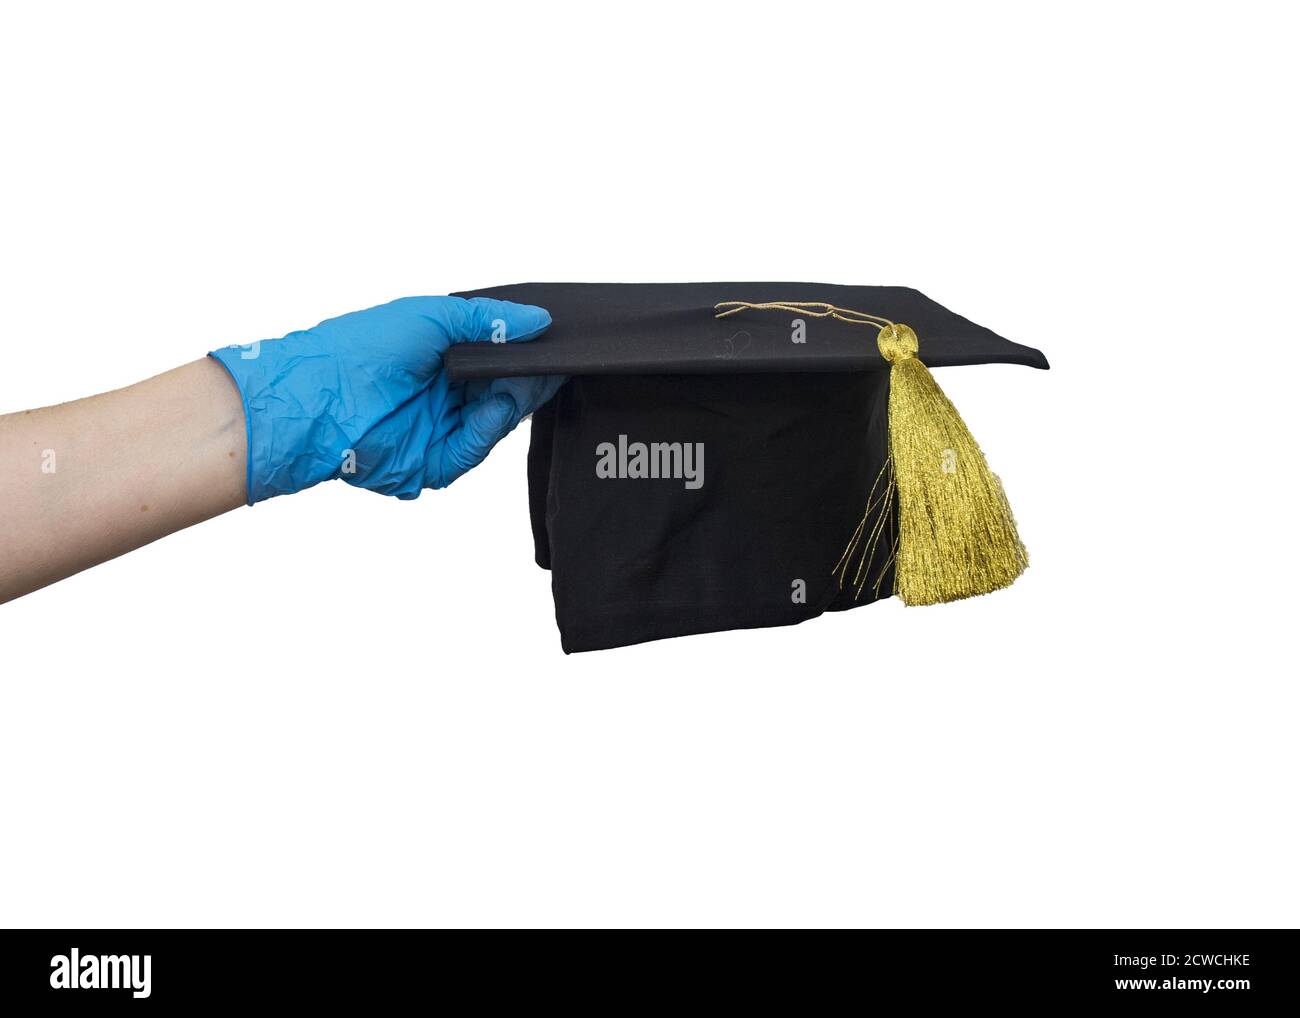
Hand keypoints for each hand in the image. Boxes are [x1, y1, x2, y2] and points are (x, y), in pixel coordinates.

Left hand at [210, 296, 563, 501]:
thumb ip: (488, 318)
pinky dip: (488, 431)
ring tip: (516, 386)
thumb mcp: (432, 315)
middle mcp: (445, 395)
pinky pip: (474, 451)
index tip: (558, 349)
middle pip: (506, 394)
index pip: (500, 361)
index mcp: (444, 358)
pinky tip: (492, 410)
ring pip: (496, 425)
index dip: (529, 357)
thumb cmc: (363, 348)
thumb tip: (539, 319)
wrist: (318, 396)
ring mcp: (439, 430)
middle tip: (552, 369)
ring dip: (511, 405)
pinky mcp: (432, 462)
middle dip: (529, 382)